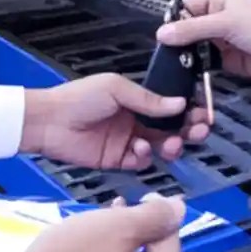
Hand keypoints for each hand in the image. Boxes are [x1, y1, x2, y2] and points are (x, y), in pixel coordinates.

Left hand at [21, 74, 203, 169]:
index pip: (170, 106)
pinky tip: (138, 149)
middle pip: (171, 128)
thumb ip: (148, 99)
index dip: (187, 111)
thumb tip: (180, 103)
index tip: (201, 114)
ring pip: (159, 147)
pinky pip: (140, 162)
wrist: (48, 122)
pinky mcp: (117, 159)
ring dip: (170, 145)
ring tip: (169, 143)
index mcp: (136, 99)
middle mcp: (135, 120)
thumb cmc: (77, 98)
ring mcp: (127, 141)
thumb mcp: (115, 89)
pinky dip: (144, 157)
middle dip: (187, 130)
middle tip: (196, 131)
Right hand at [156, 0, 250, 89]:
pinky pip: (206, 64)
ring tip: (174, 69)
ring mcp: (224, 41)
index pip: (186, 6)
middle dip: (178, 42)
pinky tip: (187, 78)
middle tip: (165, 57)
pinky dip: (197, 70)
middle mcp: (219, 18)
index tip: (161, 38)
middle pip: (188, 28)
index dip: (173, 20)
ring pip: (196, 48)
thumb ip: (193, 29)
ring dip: (187, 57)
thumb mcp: (228, 24)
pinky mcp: (229, 62)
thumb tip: (161, 34)